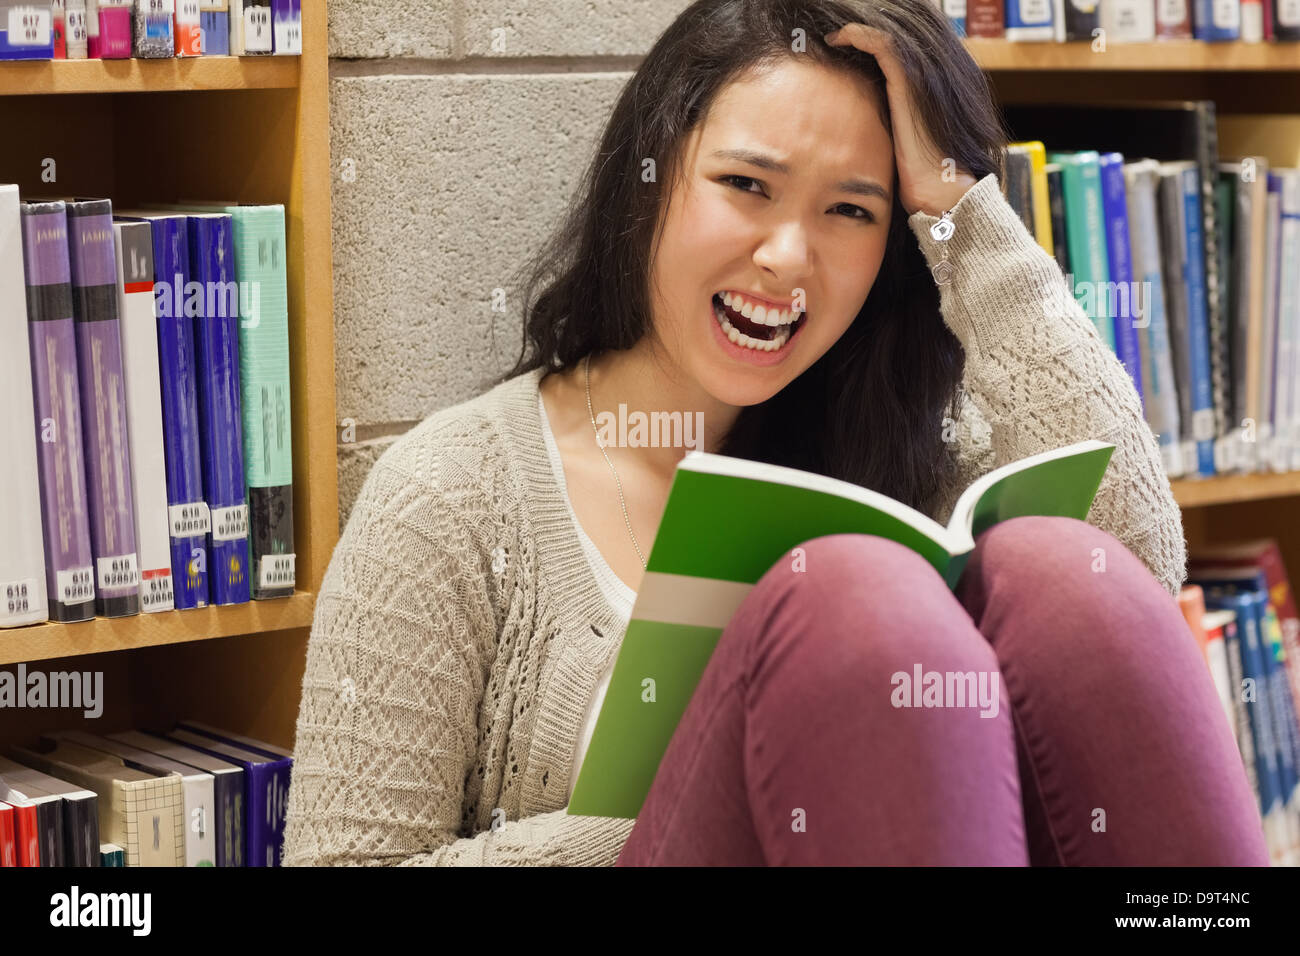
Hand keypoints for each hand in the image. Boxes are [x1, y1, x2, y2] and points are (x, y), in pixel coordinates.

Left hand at [824, 24, 977, 216]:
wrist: (937, 191)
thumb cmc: (917, 182)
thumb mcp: (891, 151)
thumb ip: (880, 136)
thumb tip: (853, 144)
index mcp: (913, 96)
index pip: (888, 60)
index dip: (865, 49)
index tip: (837, 53)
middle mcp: (917, 83)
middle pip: (887, 45)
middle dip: (860, 37)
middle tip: (833, 39)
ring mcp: (916, 81)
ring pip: (884, 39)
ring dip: (857, 32)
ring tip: (833, 37)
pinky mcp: (908, 83)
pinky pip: (883, 46)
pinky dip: (861, 36)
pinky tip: (840, 38)